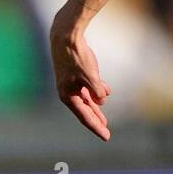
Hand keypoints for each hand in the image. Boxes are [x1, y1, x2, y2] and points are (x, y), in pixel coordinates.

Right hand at [49, 13, 111, 140]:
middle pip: (85, 110)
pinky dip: (96, 91)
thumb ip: (97, 92)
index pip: (85, 116)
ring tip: (104, 119)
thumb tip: (101, 100)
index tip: (106, 137)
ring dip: (96, 107)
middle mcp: (68, 91)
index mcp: (67, 96)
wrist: (66, 36)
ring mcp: (71, 82)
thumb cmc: (77, 57)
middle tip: (106, 133)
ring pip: (86, 99)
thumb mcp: (91, 77)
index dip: (96, 127)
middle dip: (96, 120)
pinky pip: (87, 87)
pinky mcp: (74, 73)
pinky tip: (105, 92)